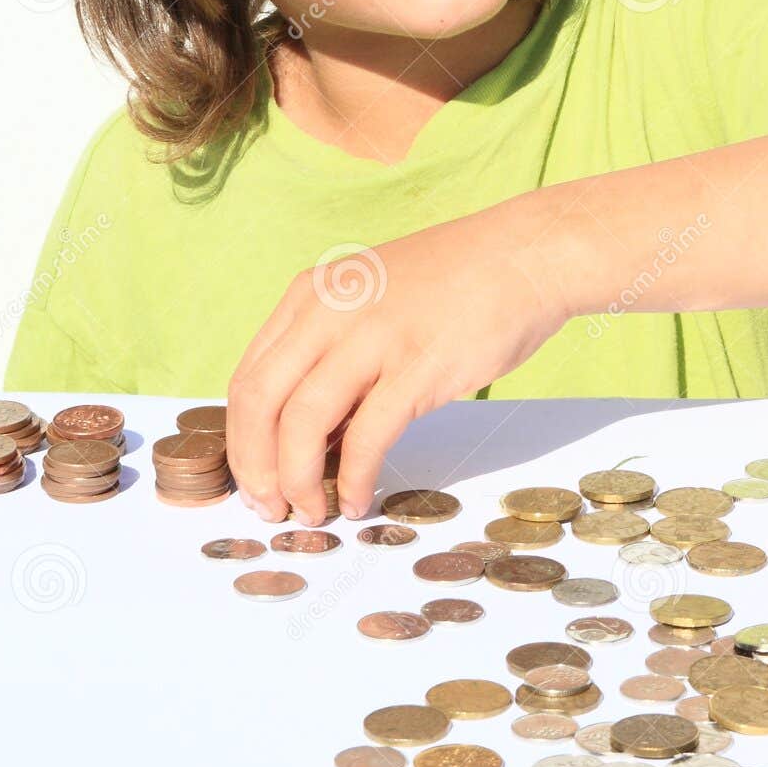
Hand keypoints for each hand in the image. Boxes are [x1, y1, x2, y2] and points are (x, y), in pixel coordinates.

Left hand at [226, 192, 577, 522]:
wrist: (526, 255)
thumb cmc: (457, 283)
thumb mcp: (372, 303)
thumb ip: (335, 356)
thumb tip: (313, 436)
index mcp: (310, 296)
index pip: (248, 378)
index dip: (241, 442)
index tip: (254, 480)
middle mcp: (329, 311)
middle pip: (259, 402)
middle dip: (255, 468)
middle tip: (270, 508)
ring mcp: (373, 337)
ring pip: (302, 423)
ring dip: (298, 480)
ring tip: (313, 511)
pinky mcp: (418, 365)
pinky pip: (367, 437)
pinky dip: (355, 478)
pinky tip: (359, 499)